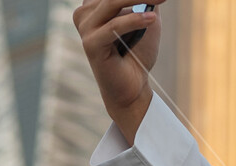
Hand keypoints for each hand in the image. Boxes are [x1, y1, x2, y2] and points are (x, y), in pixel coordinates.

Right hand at [73, 0, 167, 144]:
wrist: (133, 87)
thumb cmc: (139, 55)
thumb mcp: (148, 22)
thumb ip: (147, 2)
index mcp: (93, 6)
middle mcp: (84, 14)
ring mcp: (85, 28)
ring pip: (111, 4)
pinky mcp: (90, 44)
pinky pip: (113, 26)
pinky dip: (134, 20)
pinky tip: (151, 20)